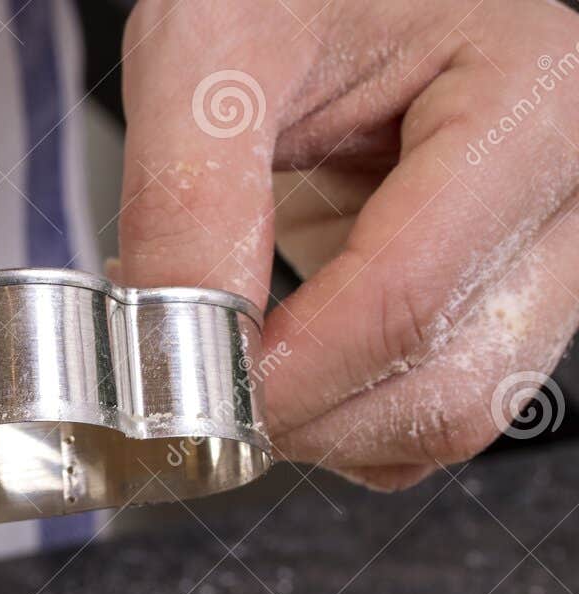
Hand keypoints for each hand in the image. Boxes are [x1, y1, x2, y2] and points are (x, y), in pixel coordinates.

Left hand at [116, 0, 578, 487]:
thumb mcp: (210, 47)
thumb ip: (188, 192)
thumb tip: (176, 342)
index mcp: (528, 96)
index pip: (407, 295)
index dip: (283, 372)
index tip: (185, 387)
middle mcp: (567, 189)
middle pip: (449, 383)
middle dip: (300, 411)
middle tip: (190, 377)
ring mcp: (547, 257)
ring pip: (450, 417)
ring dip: (319, 424)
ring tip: (229, 349)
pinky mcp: (502, 302)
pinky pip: (431, 418)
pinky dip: (341, 421)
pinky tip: (281, 357)